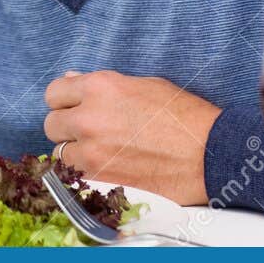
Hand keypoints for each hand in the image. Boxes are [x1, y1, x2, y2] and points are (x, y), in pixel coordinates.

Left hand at [42, 70, 220, 204]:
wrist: (211, 154)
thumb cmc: (183, 116)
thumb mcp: (143, 85)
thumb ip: (102, 85)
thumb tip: (72, 81)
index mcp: (99, 87)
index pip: (54, 93)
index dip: (64, 101)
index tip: (73, 107)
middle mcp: (89, 118)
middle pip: (52, 125)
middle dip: (67, 127)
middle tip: (87, 132)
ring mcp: (93, 153)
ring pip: (60, 154)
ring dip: (75, 154)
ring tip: (100, 153)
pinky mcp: (101, 180)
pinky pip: (75, 177)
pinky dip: (85, 174)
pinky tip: (105, 169)